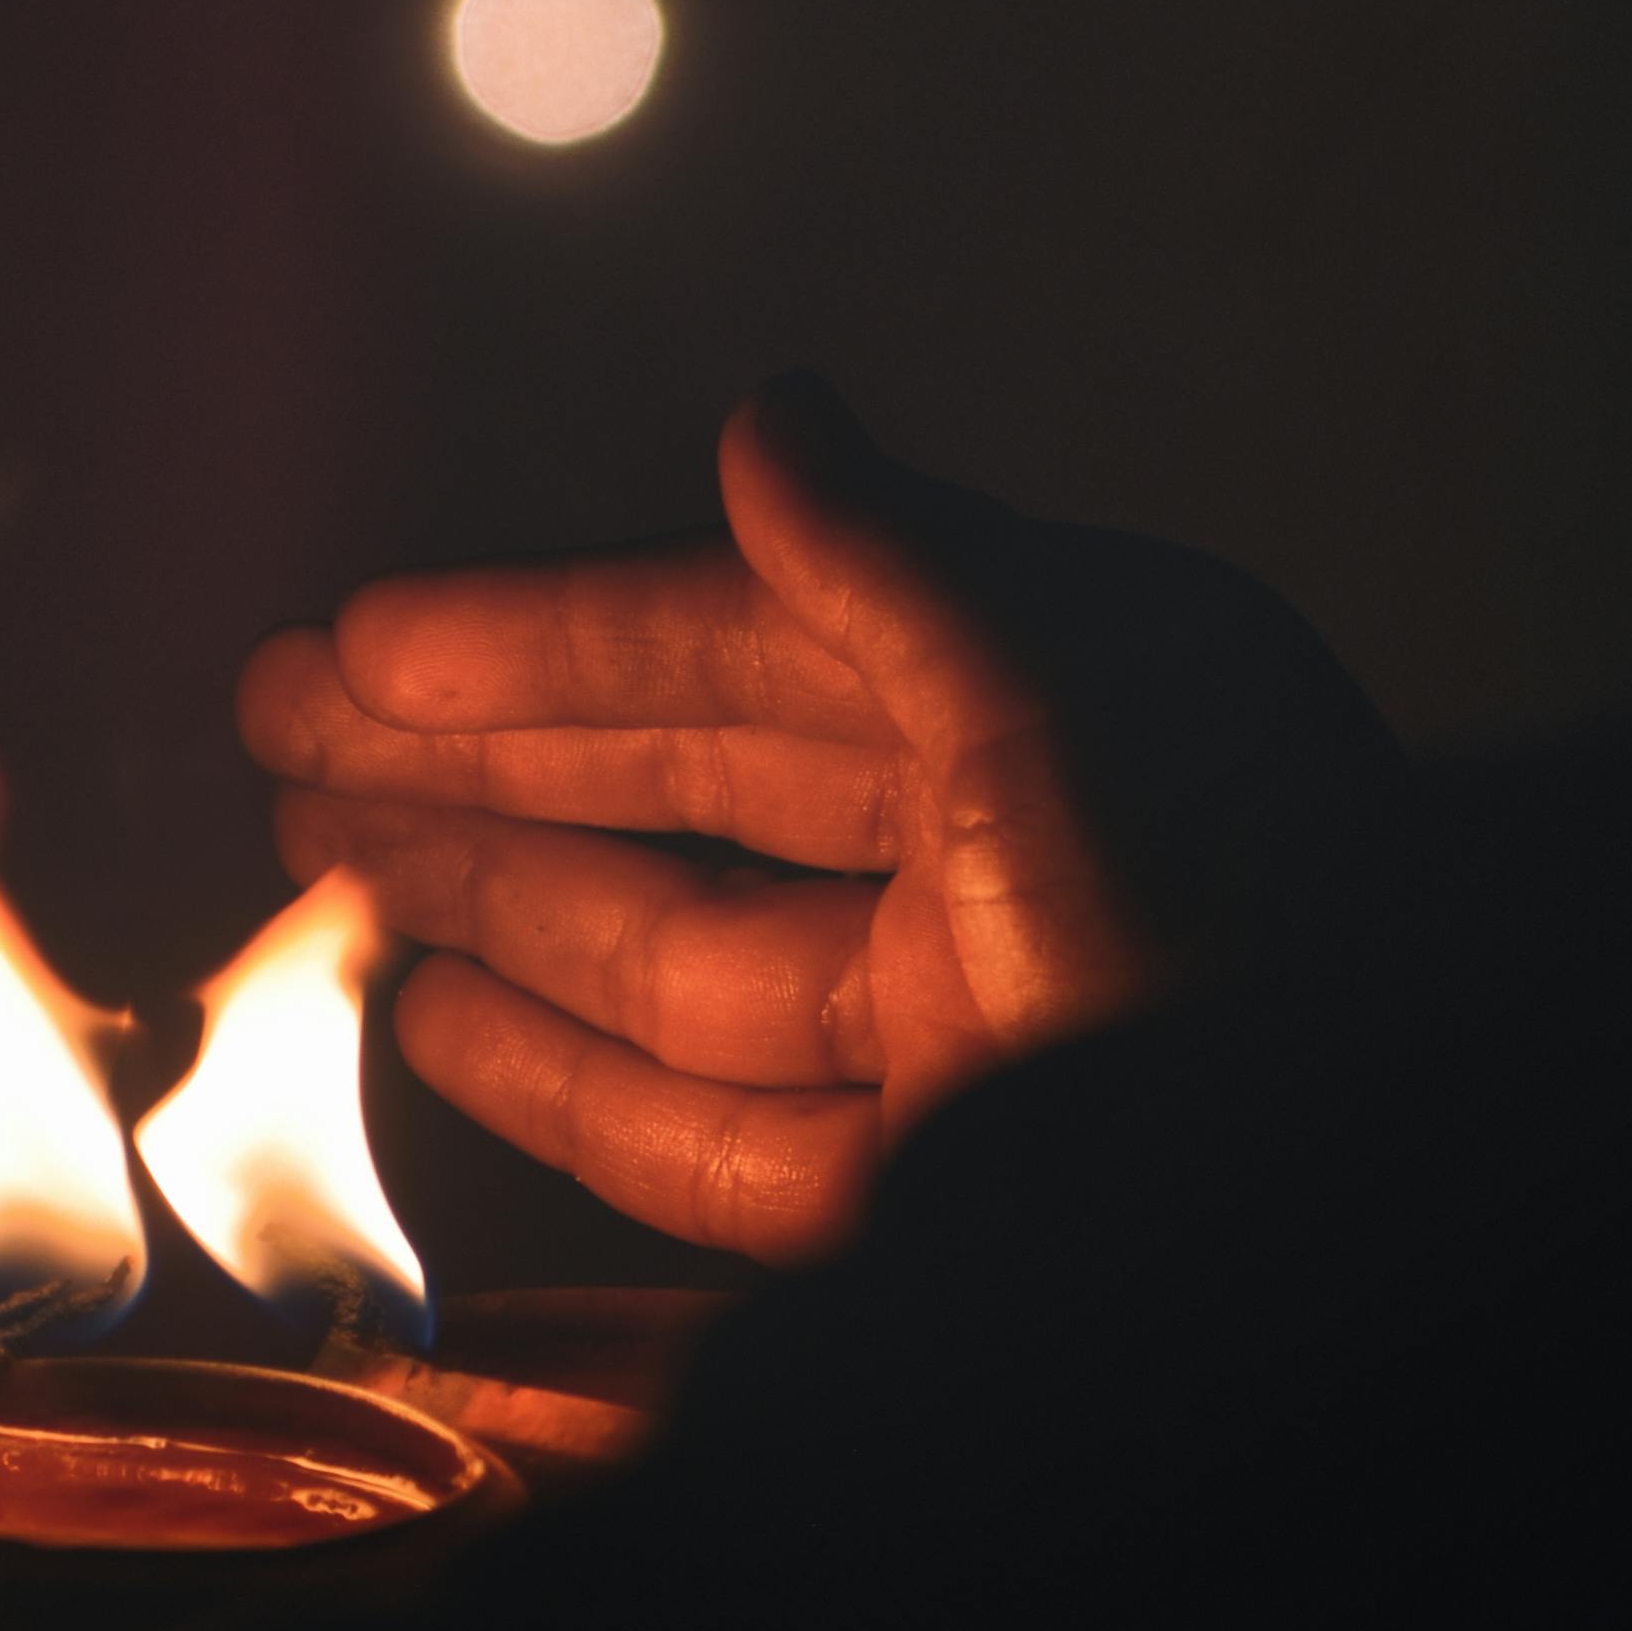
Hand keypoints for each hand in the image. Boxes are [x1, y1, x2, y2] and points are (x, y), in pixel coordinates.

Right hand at [239, 381, 1395, 1260]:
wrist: (1350, 1214)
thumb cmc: (1244, 940)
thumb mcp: (1065, 709)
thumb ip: (898, 567)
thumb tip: (773, 416)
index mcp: (1067, 713)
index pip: (749, 649)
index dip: (550, 637)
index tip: (367, 634)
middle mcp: (1016, 865)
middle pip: (697, 795)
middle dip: (485, 761)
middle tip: (281, 731)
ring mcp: (976, 1038)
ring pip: (686, 959)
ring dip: (500, 900)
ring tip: (321, 858)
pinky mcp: (943, 1197)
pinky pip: (723, 1134)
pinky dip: (571, 1075)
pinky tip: (438, 1014)